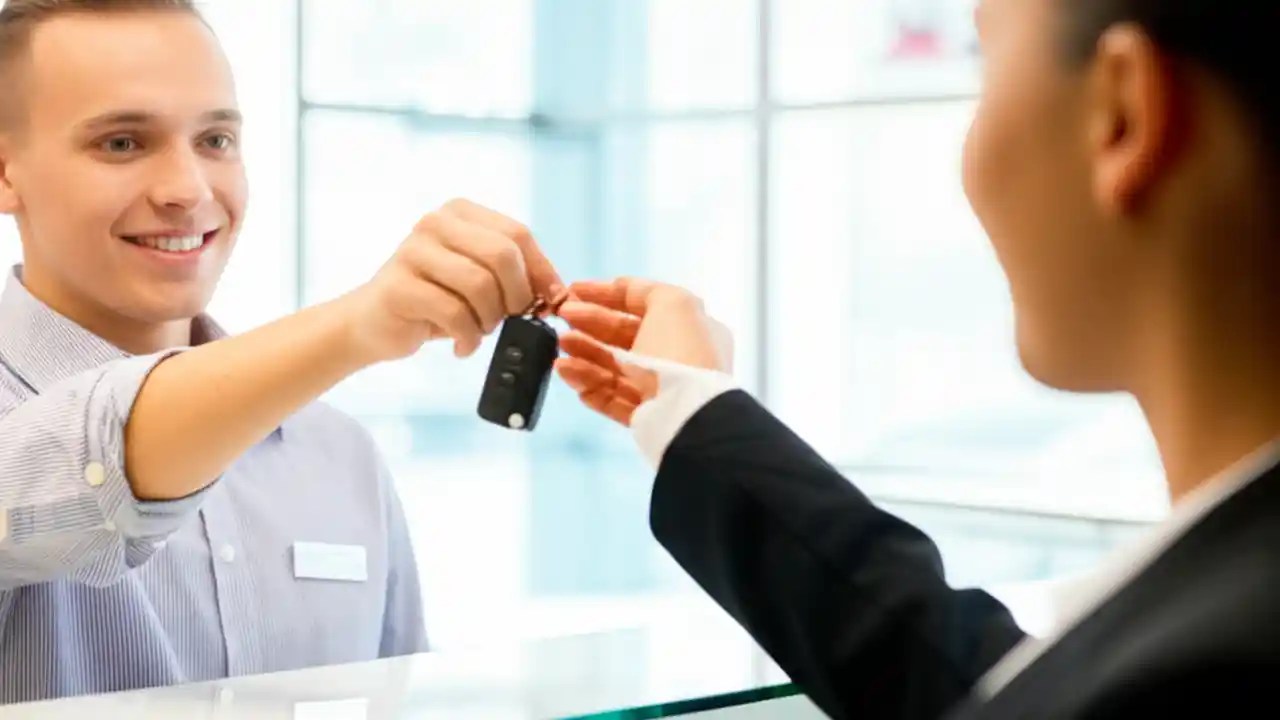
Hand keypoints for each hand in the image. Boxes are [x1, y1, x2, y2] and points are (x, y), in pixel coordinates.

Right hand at [341, 198, 562, 363]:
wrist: (374, 323)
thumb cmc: (436, 301)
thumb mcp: (480, 281)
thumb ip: (516, 277)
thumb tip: (560, 295)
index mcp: (461, 212)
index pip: (518, 234)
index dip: (542, 272)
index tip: (552, 302)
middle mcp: (435, 222)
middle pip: (502, 255)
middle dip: (516, 297)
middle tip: (509, 320)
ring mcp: (413, 250)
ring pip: (479, 285)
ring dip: (489, 320)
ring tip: (479, 331)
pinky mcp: (398, 285)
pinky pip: (454, 313)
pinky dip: (468, 338)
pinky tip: (462, 346)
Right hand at [554, 277, 731, 425]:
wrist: (689, 413)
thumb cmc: (682, 351)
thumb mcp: (672, 303)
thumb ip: (645, 291)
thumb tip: (621, 289)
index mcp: (689, 328)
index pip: (643, 306)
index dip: (607, 295)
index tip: (573, 290)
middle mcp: (677, 357)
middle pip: (624, 337)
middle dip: (590, 324)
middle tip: (561, 317)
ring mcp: (661, 389)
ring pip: (614, 368)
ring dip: (584, 354)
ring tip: (559, 348)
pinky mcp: (646, 418)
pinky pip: (611, 398)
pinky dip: (587, 383)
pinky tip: (566, 372)